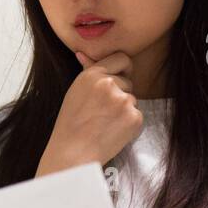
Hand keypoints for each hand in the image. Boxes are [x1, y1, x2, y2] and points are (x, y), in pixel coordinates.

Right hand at [36, 50, 142, 177]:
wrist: (73, 154)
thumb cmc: (71, 125)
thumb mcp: (74, 93)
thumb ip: (87, 72)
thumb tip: (82, 53)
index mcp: (92, 75)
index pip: (122, 58)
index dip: (121, 70)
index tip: (116, 80)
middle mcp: (108, 84)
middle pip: (128, 82)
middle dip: (120, 94)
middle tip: (101, 112)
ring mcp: (123, 101)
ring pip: (132, 99)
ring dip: (123, 111)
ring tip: (104, 124)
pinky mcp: (134, 117)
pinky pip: (137, 115)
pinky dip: (128, 124)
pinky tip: (112, 132)